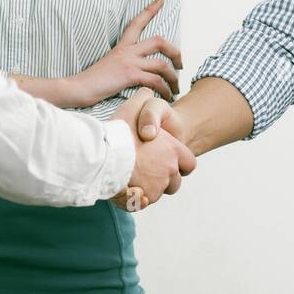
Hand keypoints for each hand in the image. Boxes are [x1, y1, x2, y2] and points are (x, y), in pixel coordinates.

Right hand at [69, 0, 181, 104]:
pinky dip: (165, 90)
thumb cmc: (91, 82)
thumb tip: (135, 71)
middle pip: (159, 40)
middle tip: (180, 64)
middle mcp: (127, 51)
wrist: (78, 88)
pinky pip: (155, 80)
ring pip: (162, 64)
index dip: (150, 9)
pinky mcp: (129, 75)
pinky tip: (167, 97)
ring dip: (173, 77)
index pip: (136, 22)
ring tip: (176, 88)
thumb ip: (122, 63)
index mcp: (121, 47)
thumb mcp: (108, 66)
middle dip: (175, 51)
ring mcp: (129, 62)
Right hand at [108, 88, 196, 210]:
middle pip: (175, 182)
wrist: (103, 157)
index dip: (180, 162)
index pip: (189, 163)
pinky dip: (135, 198)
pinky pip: (142, 202)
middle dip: (163, 179)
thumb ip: (144, 98)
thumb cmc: (119, 133)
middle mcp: (169, 171)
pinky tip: (124, 187)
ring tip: (132, 177)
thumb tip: (146, 91)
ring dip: (148, 188)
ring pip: (157, 192)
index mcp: (173, 151)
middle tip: (146, 169)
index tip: (166, 159)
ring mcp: (157, 187)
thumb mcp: (134, 106)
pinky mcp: (143, 200)